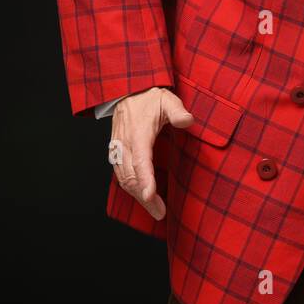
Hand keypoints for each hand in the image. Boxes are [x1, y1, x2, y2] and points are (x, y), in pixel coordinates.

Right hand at [108, 86, 194, 220]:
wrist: (128, 91)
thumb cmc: (149, 97)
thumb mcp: (167, 99)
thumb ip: (177, 110)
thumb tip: (188, 120)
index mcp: (137, 133)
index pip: (140, 160)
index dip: (145, 179)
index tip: (151, 195)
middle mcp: (124, 144)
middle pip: (131, 176)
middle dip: (144, 197)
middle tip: (160, 212)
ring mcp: (118, 149)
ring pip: (123, 178)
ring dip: (137, 196)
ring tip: (154, 209)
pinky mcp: (116, 152)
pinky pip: (119, 174)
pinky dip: (129, 188)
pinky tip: (141, 196)